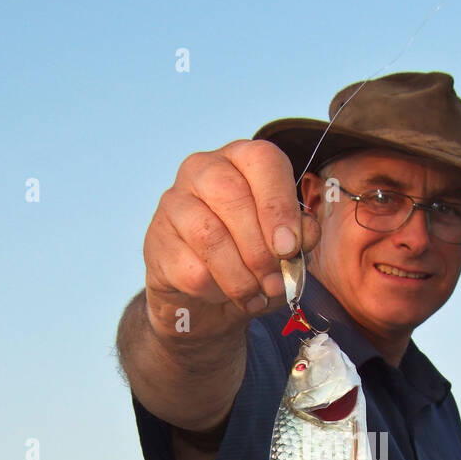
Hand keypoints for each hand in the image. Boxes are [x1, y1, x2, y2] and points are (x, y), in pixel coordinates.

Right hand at [143, 139, 321, 337]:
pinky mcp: (156, 239)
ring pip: (209, 234)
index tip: (290, 247)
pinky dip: (215, 290)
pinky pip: (190, 267)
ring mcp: (174, 202)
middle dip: (260, 247)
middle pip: (232, 194)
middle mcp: (203, 170)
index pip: (262, 159)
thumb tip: (305, 233)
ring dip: (240, 275)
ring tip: (256, 296)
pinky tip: (225, 297)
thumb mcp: (284, 250)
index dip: (279, 204)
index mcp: (241, 160)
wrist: (204, 300)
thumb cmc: (250, 262)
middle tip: (274, 282)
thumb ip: (300, 237)